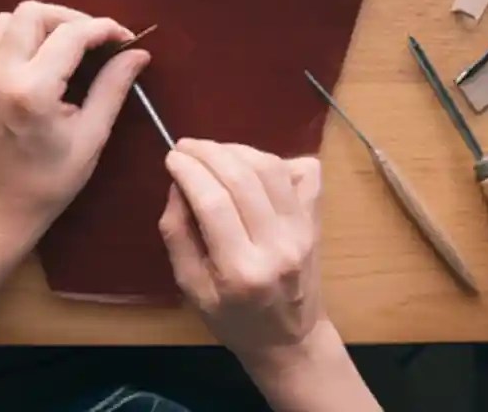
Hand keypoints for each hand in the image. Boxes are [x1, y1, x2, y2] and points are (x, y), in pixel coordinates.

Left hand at [0, 1, 149, 249]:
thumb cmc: (52, 179)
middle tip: (95, 39)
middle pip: (32, 12)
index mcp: (32, 93)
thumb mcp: (92, 136)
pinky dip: (24, 36)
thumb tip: (138, 53)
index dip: (103, 28)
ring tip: (70, 44)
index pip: (70, 35)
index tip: (124, 38)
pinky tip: (46, 58)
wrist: (3, 206)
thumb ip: (114, 87)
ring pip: (9, 18)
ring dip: (43, 23)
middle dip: (70, 18)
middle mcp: (1, 76)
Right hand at [158, 139, 324, 364]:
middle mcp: (277, 246)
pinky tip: (253, 166)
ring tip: (213, 152)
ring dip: (237, 149)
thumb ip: (177, 235)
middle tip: (186, 147)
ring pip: (271, 167)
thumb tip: (177, 184)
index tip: (171, 156)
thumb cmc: (233, 319)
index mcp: (240, 270)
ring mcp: (302, 231)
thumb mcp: (191, 289)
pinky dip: (277, 158)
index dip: (189, 170)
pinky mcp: (316, 220)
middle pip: (242, 178)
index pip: (212, 202)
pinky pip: (304, 172)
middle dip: (208, 152)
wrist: (290, 339)